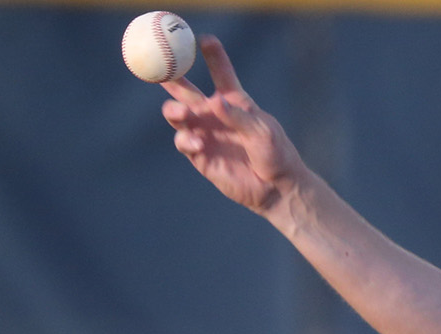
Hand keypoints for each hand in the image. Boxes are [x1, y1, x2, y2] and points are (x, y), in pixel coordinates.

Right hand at [160, 37, 305, 215]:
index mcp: (234, 102)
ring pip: (177, 115)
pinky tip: (198, 142)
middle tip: (163, 71)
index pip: (221, 74)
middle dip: (171, 78)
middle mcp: (214, 114)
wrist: (277, 187)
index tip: (205, 39)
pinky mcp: (200, 155)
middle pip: (185, 91)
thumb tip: (215, 101)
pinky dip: (186, 139)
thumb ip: (238, 116)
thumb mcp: (262, 131)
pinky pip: (183, 142)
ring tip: (181, 113)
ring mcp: (204, 133)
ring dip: (174, 110)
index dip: (213, 56)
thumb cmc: (275, 154)